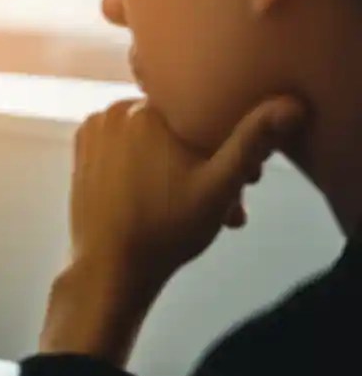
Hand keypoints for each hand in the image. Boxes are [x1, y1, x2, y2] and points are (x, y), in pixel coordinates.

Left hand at [41, 96, 306, 366]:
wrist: (109, 271)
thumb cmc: (165, 232)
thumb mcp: (219, 186)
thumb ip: (253, 141)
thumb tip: (291, 104)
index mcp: (145, 110)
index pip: (206, 111)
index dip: (232, 142)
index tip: (249, 180)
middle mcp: (114, 112)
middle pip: (182, 128)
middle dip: (211, 162)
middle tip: (232, 203)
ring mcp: (94, 133)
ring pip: (158, 141)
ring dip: (186, 169)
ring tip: (206, 210)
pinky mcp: (83, 154)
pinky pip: (131, 151)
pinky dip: (153, 169)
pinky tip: (172, 201)